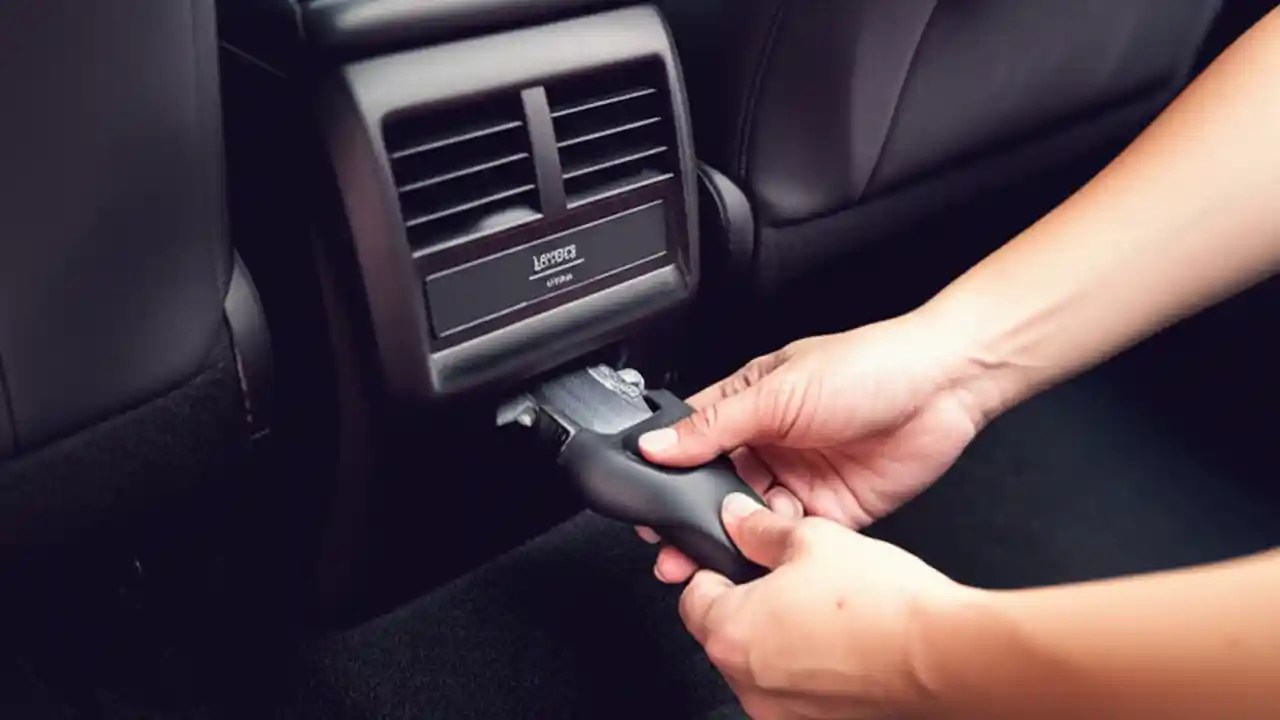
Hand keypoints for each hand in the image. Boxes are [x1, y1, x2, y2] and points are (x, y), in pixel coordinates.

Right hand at [639, 312, 987, 581]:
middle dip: (692, 518)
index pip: (692, 440)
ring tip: (705, 560)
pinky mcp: (833, 510)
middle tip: (670, 548)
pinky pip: (792, 539)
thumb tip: (656, 445)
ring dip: (728, 540)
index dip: (667, 471)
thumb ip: (715, 426)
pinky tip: (757, 559)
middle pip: (716, 489)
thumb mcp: (779, 392)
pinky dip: (773, 552)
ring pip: (750, 519)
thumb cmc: (869, 365)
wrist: (945, 387)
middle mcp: (772, 441)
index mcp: (750, 402)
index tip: (646, 504)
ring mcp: (801, 477)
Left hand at [682, 493, 975, 719]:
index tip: (736, 558)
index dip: (714, 568)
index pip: (692, 596)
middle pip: (723, 633)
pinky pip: (793, 689)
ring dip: (777, 637)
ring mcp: (780, 712)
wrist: (941, 656)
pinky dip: (806, 667)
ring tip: (823, 609)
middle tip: (789, 578)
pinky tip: (839, 642)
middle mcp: (747, 682)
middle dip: (748, 603)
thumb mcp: (813, 538)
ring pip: (759, 663)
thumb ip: (761, 529)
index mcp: (729, 632)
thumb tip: (738, 519)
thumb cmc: (880, 604)